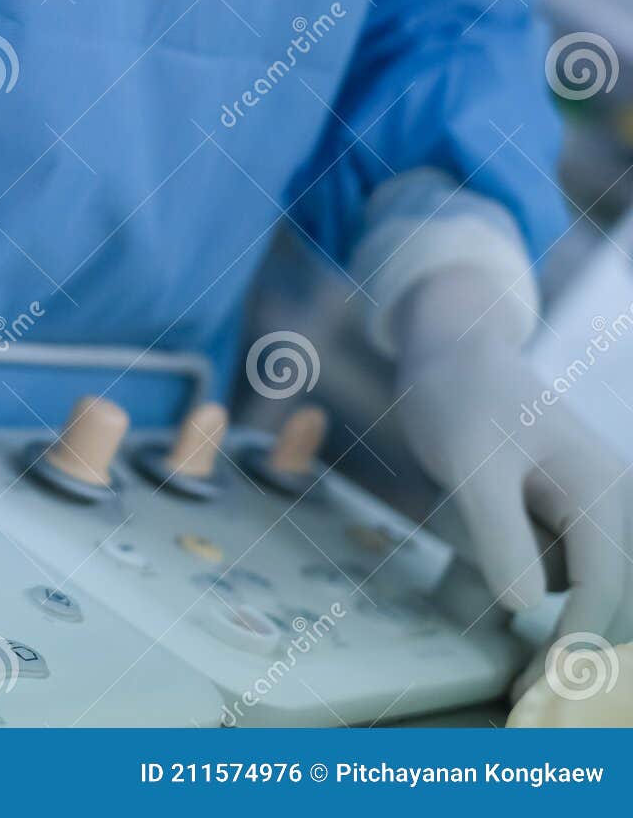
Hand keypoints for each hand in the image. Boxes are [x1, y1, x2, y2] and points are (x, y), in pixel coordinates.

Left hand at [395, 330, 631, 693]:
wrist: (452, 357)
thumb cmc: (462, 399)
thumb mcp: (471, 461)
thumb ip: (499, 531)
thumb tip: (528, 607)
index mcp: (602, 490)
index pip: (604, 587)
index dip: (580, 646)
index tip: (552, 695)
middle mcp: (610, 505)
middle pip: (607, 602)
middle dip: (575, 656)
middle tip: (529, 706)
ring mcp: (588, 514)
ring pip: (579, 593)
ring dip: (556, 635)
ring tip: (520, 680)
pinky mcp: (559, 520)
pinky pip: (556, 574)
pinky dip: (534, 601)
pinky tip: (509, 615)